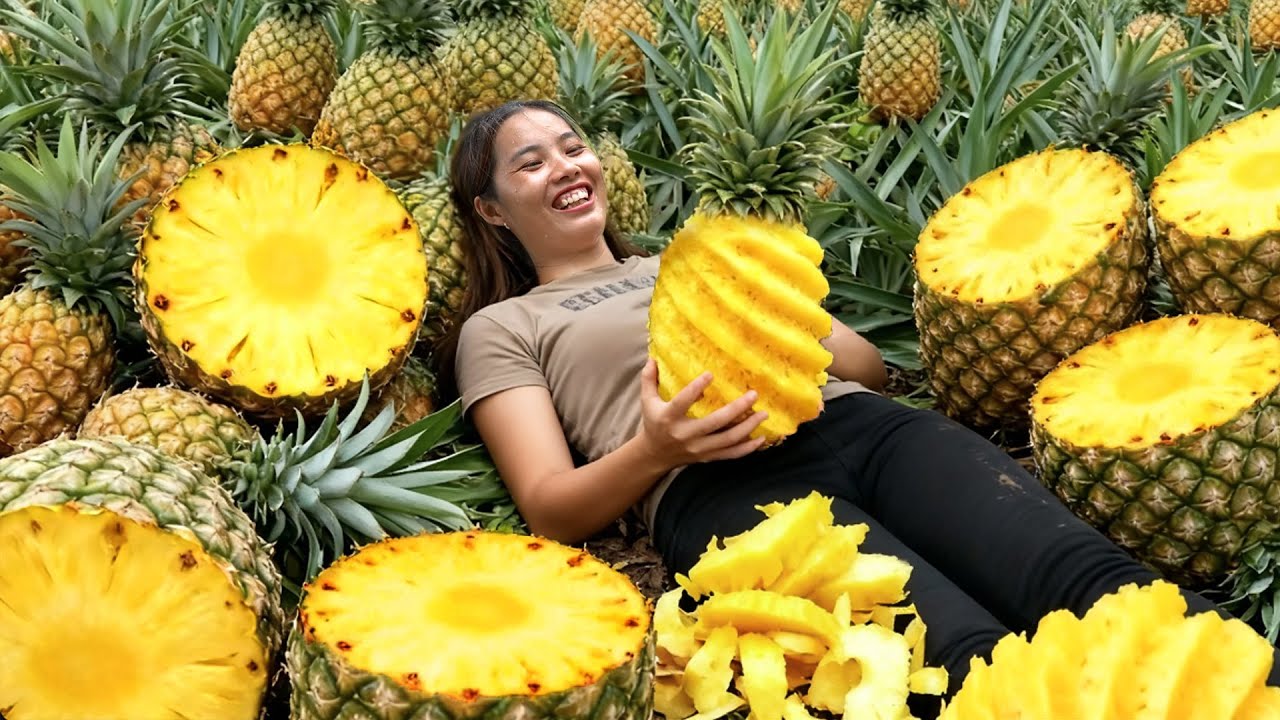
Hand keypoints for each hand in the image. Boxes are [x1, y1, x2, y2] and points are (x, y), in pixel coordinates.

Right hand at [636, 357, 767, 466]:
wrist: (655, 455)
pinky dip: (747, 448)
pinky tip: (761, 439)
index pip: (682, 402)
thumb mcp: (647, 401)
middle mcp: (684, 434)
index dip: (695, 388)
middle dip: (736, 409)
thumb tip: (652, 358)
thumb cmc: (653, 423)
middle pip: (714, 423)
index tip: (711, 374)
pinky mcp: (706, 457)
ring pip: (727, 440)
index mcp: (669, 418)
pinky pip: (730, 455)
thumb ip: (648, 379)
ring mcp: (697, 448)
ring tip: (763, 414)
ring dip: (747, 428)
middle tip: (753, 395)